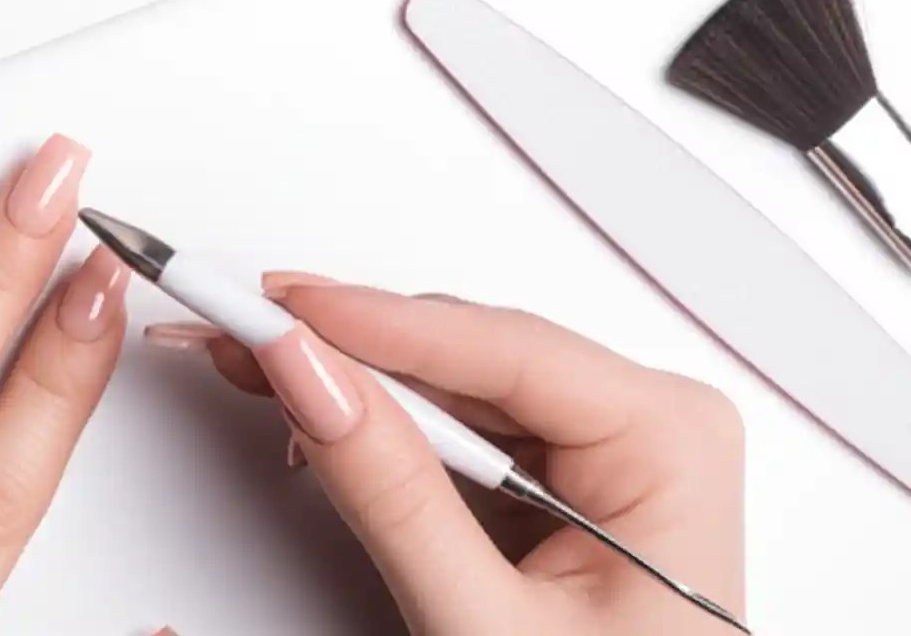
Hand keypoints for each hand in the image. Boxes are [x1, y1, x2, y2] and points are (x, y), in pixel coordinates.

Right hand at [152, 272, 744, 634]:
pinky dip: (383, 423)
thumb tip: (318, 383)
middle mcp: (643, 425)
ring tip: (265, 369)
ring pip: (452, 381)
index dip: (375, 321)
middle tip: (245, 331)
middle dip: (347, 348)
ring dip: (354, 382)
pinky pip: (458, 422)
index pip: (501, 348)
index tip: (281, 308)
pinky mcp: (557, 475)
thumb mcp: (489, 622)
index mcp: (668, 442)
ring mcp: (599, 446)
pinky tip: (326, 412)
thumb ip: (396, 497)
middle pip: (468, 353)